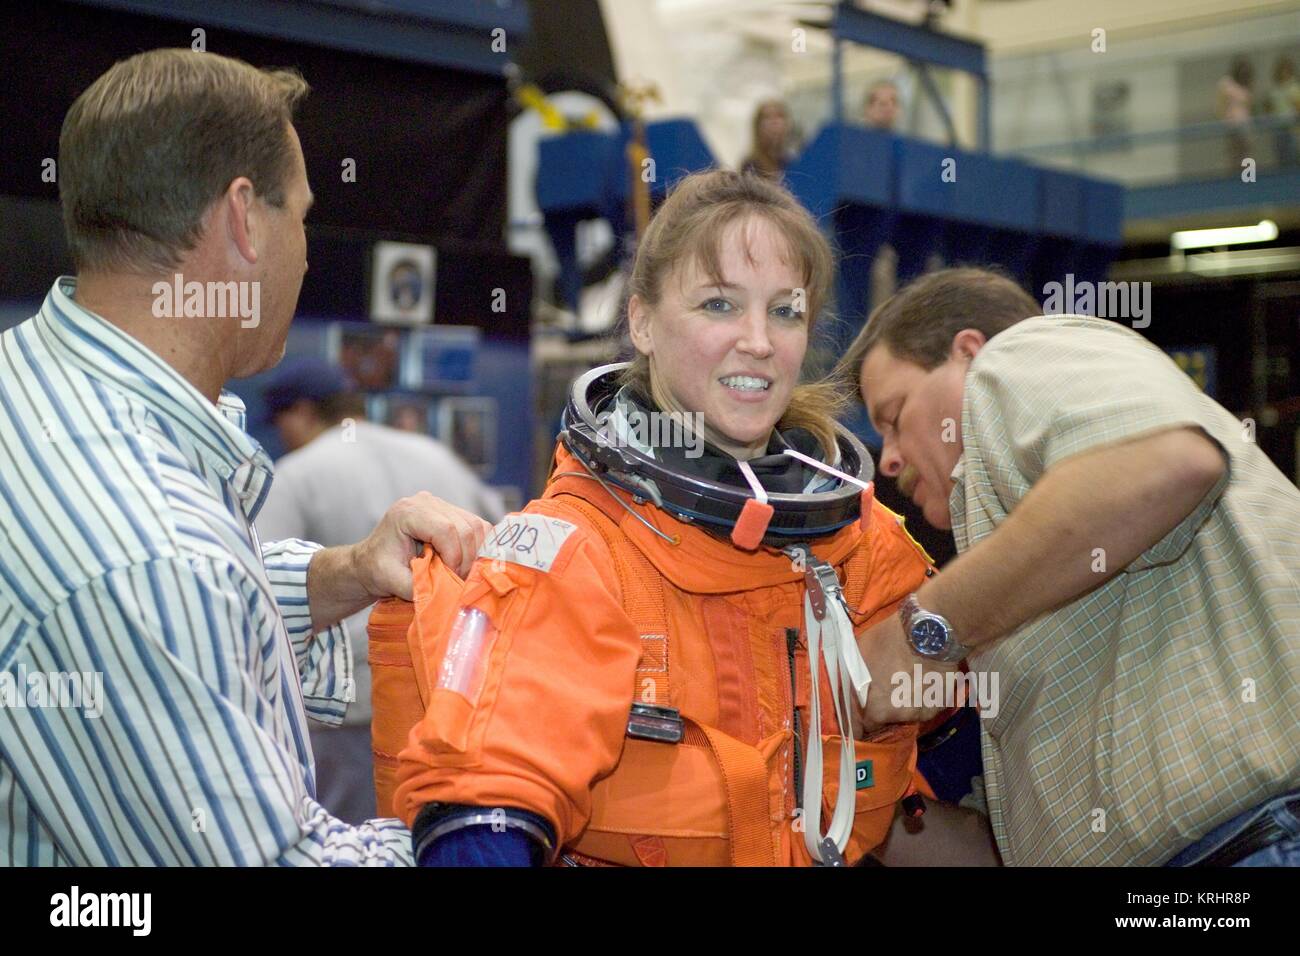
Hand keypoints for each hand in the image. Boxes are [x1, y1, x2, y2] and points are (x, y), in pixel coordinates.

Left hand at [353, 492, 492, 598]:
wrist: (372, 560)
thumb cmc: (377, 568)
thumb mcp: (391, 582)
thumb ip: (418, 587)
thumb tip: (447, 593)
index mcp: (407, 512)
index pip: (445, 529)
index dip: (454, 556)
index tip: (448, 577)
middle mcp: (427, 502)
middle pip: (466, 527)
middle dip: (465, 559)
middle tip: (455, 580)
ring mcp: (442, 505)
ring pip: (477, 527)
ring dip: (474, 554)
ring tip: (457, 572)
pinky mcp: (453, 512)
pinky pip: (479, 528)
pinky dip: (477, 548)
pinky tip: (462, 563)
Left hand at [856, 614, 959, 733]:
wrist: (930, 633)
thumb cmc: (889, 640)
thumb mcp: (858, 655)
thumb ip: (851, 681)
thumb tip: (848, 695)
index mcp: (873, 709)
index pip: (859, 731)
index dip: (856, 724)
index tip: (857, 717)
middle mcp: (896, 717)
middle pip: (883, 721)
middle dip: (880, 711)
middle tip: (883, 691)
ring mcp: (919, 714)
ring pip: (904, 715)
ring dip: (901, 705)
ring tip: (903, 684)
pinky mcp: (937, 707)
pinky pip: (923, 708)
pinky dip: (920, 700)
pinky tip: (920, 683)